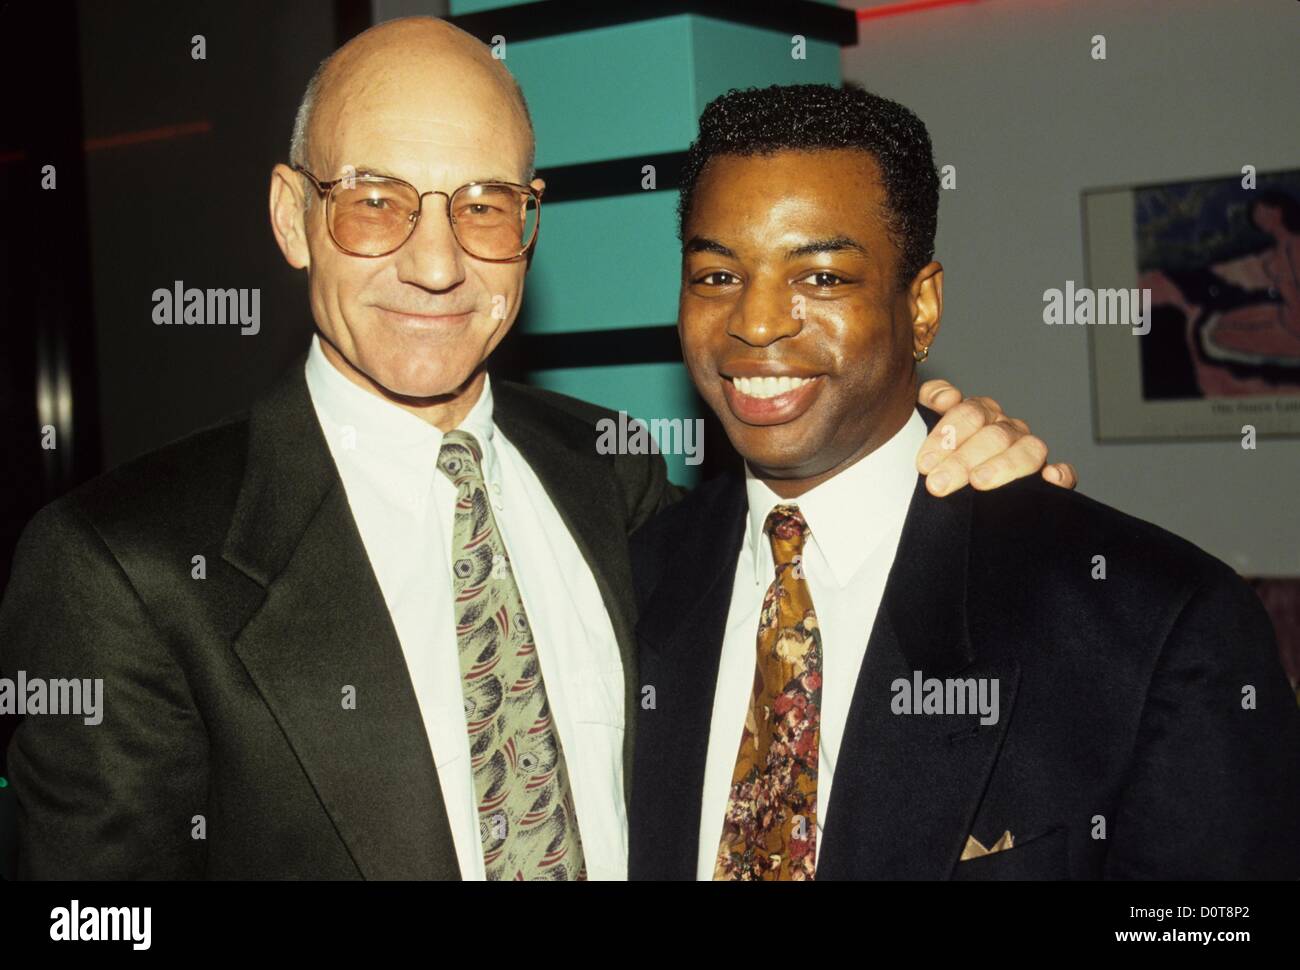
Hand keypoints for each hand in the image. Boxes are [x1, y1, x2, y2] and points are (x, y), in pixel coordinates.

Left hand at [916, 379, 1077, 496]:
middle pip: (994, 435)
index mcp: (981, 413)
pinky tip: (1050, 477)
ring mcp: (1028, 452)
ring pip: (1028, 450)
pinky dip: (1061, 474)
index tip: (925, 463)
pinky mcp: (1047, 479)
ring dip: (1003, 465)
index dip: (947, 435)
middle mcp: (1008, 429)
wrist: (949, 483)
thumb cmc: (939, 455)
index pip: (969, 413)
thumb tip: (948, 397)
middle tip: (938, 483)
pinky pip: (1064, 474)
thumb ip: (931, 399)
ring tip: (978, 482)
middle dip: (963, 459)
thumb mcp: (926, 422)